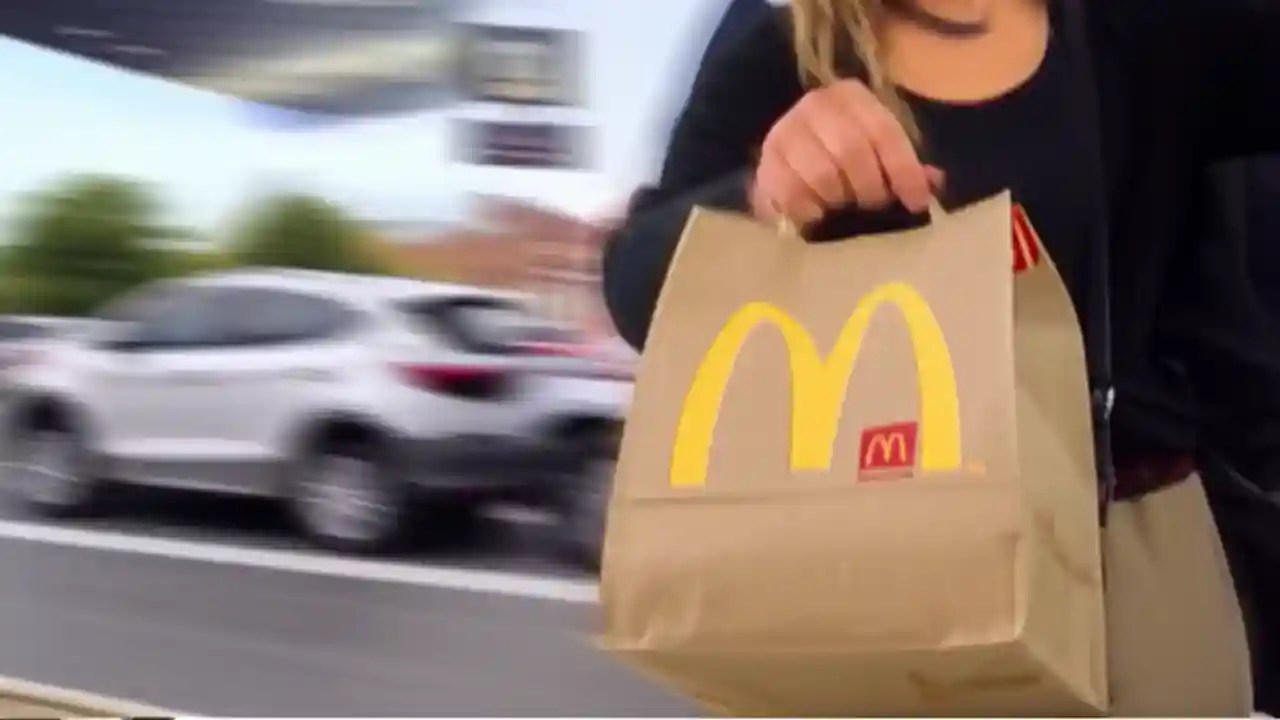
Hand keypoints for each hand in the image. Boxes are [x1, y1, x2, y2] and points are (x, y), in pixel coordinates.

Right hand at [750, 79, 943, 226]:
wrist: (788, 161)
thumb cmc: (841, 158)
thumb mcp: (876, 154)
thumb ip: (905, 166)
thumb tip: (934, 182)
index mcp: (852, 96)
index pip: (884, 131)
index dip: (904, 170)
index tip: (917, 202)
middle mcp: (817, 104)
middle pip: (852, 150)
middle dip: (869, 187)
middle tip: (874, 204)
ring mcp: (786, 130)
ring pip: (822, 173)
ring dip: (839, 198)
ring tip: (843, 204)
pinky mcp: (766, 160)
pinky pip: (791, 191)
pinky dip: (809, 208)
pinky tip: (817, 212)